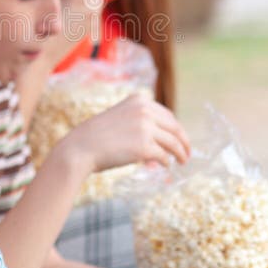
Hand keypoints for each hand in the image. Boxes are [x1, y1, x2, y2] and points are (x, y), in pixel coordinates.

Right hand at [57, 92, 190, 174]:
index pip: (167, 114)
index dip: (176, 128)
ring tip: (182, 161)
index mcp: (139, 101)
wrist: (80, 148)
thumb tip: (160, 142)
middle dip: (184, 141)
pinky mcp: (145, 147)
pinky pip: (164, 156)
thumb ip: (139, 123)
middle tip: (187, 152)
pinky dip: (167, 163)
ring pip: (173, 143)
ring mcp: (146, 128)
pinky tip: (165, 166)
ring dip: (180, 153)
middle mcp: (145, 111)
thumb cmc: (96, 137)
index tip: (180, 138)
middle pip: (175, 127)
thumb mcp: (120, 118)